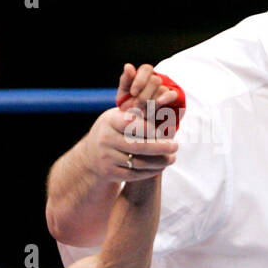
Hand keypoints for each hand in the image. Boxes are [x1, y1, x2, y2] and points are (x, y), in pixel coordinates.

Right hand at [85, 65, 179, 186]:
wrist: (91, 154)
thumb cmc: (115, 128)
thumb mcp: (121, 113)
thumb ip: (140, 106)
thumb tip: (166, 92)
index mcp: (110, 120)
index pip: (133, 125)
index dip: (151, 129)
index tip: (166, 130)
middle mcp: (105, 140)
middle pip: (138, 146)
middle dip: (160, 147)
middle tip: (176, 146)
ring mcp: (106, 158)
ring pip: (137, 163)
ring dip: (158, 162)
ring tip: (172, 158)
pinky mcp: (109, 173)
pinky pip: (133, 175)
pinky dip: (149, 172)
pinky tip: (160, 167)